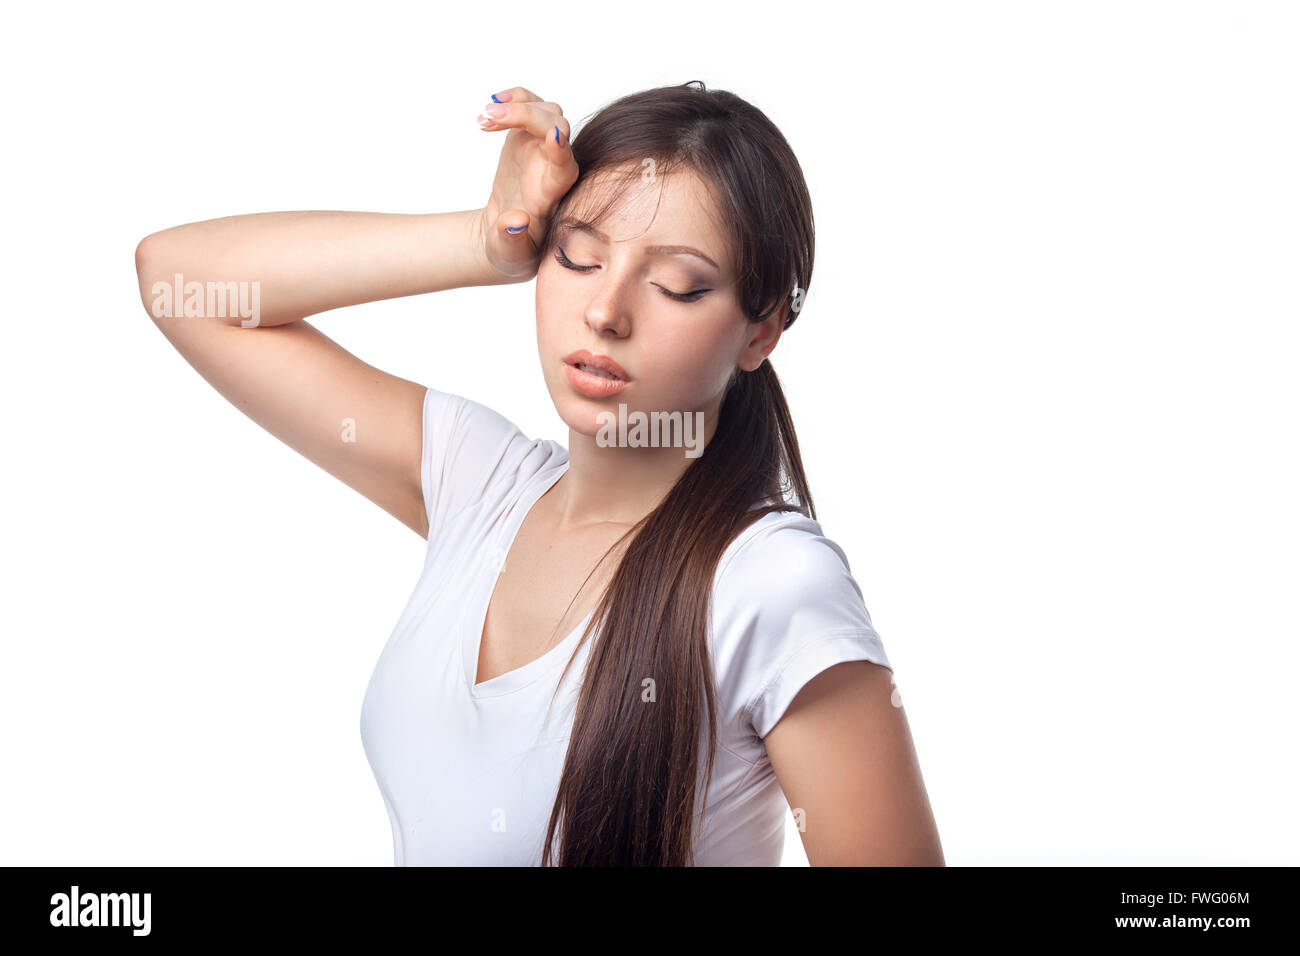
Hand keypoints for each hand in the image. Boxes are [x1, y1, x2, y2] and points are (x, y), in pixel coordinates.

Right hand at [474, 87, 579, 280]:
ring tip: (484, 119)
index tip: (551, 135)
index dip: (562, 149)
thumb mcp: (509, 252)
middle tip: (489, 118)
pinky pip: (528, 104)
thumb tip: (516, 221)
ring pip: (544, 110)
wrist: (507, 236)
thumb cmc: (513, 249)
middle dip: (526, 116)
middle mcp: (555, 165)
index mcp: (555, 194)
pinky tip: (488, 107)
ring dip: (516, 106)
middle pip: (556, 126)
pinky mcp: (527, 136)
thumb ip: (511, 238)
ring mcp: (543, 147)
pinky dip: (512, 98)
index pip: (566, 165)